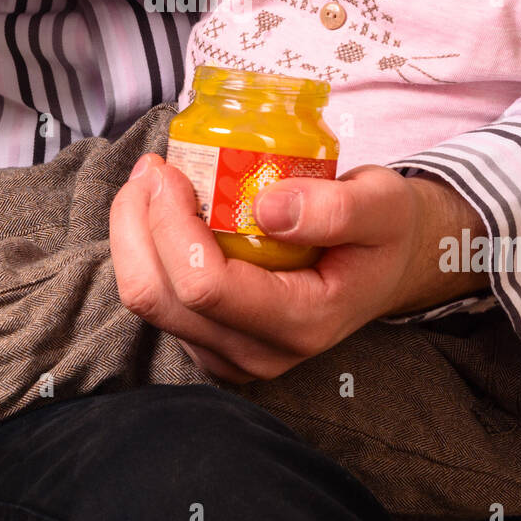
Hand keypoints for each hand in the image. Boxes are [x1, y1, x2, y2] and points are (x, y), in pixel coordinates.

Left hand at [108, 152, 478, 382]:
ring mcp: (227, 353)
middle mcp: (256, 353)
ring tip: (153, 180)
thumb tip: (268, 207)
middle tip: (153, 167)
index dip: (170, 224)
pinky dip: (145, 248)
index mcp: (300, 324)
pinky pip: (155, 298)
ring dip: (133, 233)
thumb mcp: (383, 205)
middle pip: (158, 298)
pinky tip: (164, 208)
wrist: (386, 264)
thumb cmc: (384, 230)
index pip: (206, 287)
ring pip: (146, 301)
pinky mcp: (207, 340)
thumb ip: (337, 208)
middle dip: (137, 223)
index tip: (170, 170)